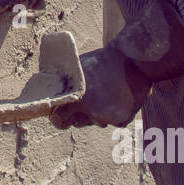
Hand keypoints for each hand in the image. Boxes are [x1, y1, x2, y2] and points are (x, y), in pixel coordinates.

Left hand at [50, 0, 183, 129]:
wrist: (133, 62)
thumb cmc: (102, 61)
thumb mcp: (78, 68)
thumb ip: (64, 84)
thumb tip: (51, 93)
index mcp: (77, 99)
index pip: (58, 119)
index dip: (57, 118)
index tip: (59, 115)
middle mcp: (91, 112)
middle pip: (77, 123)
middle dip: (78, 116)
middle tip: (86, 101)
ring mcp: (107, 118)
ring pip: (96, 122)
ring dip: (97, 113)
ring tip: (104, 94)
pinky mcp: (122, 120)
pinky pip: (112, 121)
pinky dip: (114, 113)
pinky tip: (118, 97)